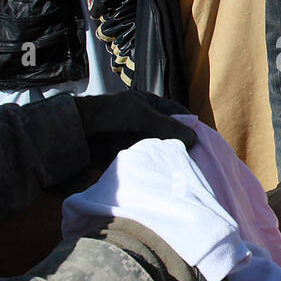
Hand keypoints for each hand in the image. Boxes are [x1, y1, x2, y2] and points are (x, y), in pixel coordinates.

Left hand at [73, 92, 196, 171]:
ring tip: (183, 169)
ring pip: (161, 149)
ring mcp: (138, 139)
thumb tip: (194, 139)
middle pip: (171, 135)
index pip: (178, 115)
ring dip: (169, 158)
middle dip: (181, 145)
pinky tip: (166, 174)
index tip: (203, 142)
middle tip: (196, 160)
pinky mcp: (130, 156)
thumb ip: (167, 127)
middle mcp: (146, 122)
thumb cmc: (109, 116)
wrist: (77, 133)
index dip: (190, 126)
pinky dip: (156, 166)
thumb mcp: (142, 116)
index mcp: (150, 105)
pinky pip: (149, 161)